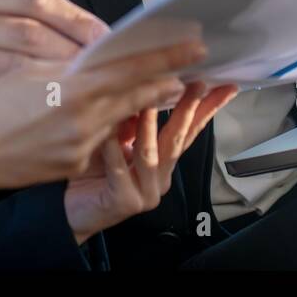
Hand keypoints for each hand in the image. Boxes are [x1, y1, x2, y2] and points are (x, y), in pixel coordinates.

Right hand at [0, 0, 107, 132]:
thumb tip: (101, 35)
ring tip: (92, 91)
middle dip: (73, 53)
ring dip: (61, 81)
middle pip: (30, 33)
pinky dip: (36, 108)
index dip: (76, 19)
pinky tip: (60, 114)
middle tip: (107, 70)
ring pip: (19, 67)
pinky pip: (3, 101)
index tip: (107, 39)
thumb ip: (39, 24)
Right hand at [0, 40, 207, 202]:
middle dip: (164, 79)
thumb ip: (70, 65)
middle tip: (187, 64)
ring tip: (157, 84)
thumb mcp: (29, 72)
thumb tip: (101, 56)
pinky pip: (102, 138)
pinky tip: (114, 112)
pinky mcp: (74, 164)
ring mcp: (80, 147)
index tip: (191, 47)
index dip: (164, 57)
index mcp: (70, 90)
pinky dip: (112, 122)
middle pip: (137, 96)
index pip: (129, 69)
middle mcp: (81, 121)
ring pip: (122, 118)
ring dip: (140, 102)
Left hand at [63, 82, 239, 243]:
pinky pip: (119, 170)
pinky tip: (107, 134)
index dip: (208, 108)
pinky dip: (113, 150)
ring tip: (148, 101)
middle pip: (177, 138)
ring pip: (150, 153)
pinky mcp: (126, 202)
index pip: (190, 130)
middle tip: (197, 84)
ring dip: (148, 125)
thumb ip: (133, 123)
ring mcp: (145, 192)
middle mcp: (159, 176)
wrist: (71, 212)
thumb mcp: (117, 139)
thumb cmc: (92, 173)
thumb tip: (146, 88)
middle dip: (189, 109)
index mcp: (162, 160)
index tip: (226, 87)